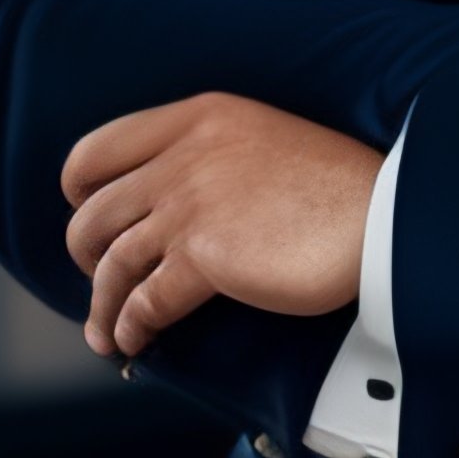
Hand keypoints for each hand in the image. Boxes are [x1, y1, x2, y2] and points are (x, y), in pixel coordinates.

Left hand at [61, 93, 379, 360]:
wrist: (379, 212)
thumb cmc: (333, 182)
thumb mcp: (260, 135)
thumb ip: (210, 152)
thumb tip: (174, 195)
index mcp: (195, 116)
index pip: (98, 147)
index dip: (80, 188)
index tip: (85, 214)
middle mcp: (182, 155)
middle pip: (94, 211)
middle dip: (85, 255)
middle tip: (97, 278)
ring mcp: (190, 204)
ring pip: (111, 261)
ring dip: (100, 306)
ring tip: (105, 334)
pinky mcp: (206, 257)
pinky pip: (145, 300)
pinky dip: (132, 326)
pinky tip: (136, 341)